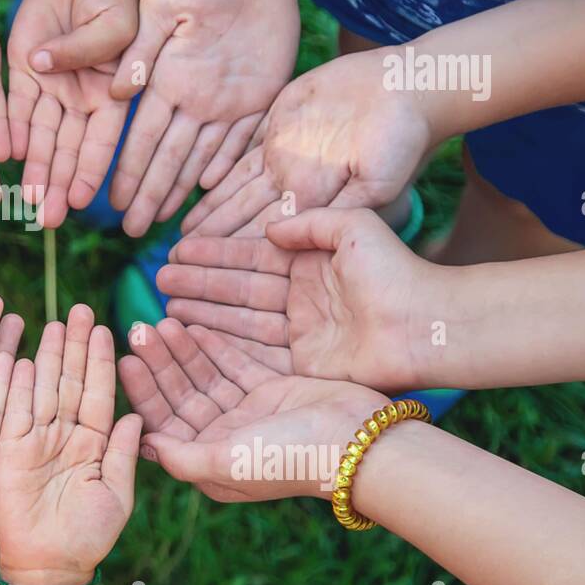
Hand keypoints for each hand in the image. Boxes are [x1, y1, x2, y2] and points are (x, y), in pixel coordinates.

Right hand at [0, 304, 141, 584]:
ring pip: (41, 388)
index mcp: (93, 440)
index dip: (101, 360)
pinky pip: (11, 412)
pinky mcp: (9, 449)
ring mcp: (35, 438)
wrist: (50, 565)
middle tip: (79, 309)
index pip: (98, 391)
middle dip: (74, 345)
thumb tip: (139, 416)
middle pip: (69, 379)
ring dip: (45, 356)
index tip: (107, 328)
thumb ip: (125, 453)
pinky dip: (12, 387)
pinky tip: (16, 358)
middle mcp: (64, 432)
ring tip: (53, 323)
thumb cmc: (90, 535)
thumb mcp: (117, 493)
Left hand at [7, 0, 139, 227]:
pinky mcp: (22, 73)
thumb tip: (48, 68)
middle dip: (58, 183)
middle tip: (48, 218)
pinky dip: (11, 132)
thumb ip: (89, 48)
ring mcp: (51, 90)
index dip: (92, 170)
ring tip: (26, 201)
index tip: (82, 199)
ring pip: (40, 137)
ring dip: (34, 170)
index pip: (103, 141)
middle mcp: (80, 101)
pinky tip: (7, 156)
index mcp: (113, 94)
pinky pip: (14, 108)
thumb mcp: (116, 21)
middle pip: (68, 149)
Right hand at [109, 0, 299, 236]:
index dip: (126, 169)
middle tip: (132, 231)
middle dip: (148, 194)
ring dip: (180, 191)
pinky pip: (242, 141)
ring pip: (200, 157)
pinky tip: (210, 195)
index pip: (140, 134)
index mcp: (162, 77)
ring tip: (162, 224)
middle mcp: (189, 97)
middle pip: (166, 156)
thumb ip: (141, 48)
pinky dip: (226, 167)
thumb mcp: (163, 4)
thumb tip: (117, 94)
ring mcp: (224, 100)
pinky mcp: (257, 96)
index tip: (110, 200)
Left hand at [119, 320, 389, 500]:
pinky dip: (215, 346)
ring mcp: (249, 414)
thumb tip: (143, 445)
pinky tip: (194, 324)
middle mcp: (224, 439)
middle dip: (160, 362)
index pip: (164, 420)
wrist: (356, 443)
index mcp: (209, 462)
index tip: (125, 359)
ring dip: (184, 350)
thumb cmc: (288, 458)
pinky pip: (235, 364)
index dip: (143, 390)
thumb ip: (182, 457)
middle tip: (139, 327)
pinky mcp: (272, 390)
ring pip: (204, 375)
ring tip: (162, 321)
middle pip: (181, 393)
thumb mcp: (226, 463)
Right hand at [160, 208, 441, 391]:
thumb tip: (268, 227)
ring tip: (165, 303)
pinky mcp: (302, 363)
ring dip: (203, 310)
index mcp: (311, 264)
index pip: (252, 255)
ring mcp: (301, 332)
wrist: (425, 325)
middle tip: (158, 277)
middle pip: (239, 287)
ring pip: (240, 317)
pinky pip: (253, 348)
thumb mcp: (353, 227)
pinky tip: (191, 332)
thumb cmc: (396, 272)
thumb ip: (309, 221)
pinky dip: (222, 340)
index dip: (215, 251)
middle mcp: (301, 298)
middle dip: (199, 282)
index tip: (178, 247)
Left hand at [181, 45, 432, 237]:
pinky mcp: (280, 124)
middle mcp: (293, 182)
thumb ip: (337, 208)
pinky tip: (198, 180)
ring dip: (209, 207)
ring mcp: (285, 153)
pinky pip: (242, 146)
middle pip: (242, 214)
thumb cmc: (401, 139)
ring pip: (236, 184)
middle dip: (211, 238)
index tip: (203, 270)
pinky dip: (220, 163)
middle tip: (175, 262)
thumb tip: (293, 233)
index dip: (233, 250)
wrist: (407, 88)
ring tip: (180, 231)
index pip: (264, 232)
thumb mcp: (376, 183)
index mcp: (313, 200)